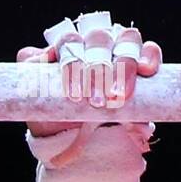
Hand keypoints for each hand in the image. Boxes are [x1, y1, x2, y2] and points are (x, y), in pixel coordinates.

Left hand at [17, 14, 161, 161]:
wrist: (78, 142)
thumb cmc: (57, 119)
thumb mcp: (38, 105)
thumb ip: (32, 80)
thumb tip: (35, 57)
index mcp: (68, 46)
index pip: (69, 41)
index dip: (72, 63)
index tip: (73, 94)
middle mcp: (94, 42)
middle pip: (98, 39)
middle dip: (97, 70)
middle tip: (95, 101)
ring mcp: (119, 48)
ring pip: (126, 40)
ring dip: (123, 67)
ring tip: (117, 97)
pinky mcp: (142, 62)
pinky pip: (149, 50)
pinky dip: (148, 58)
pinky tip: (146, 72)